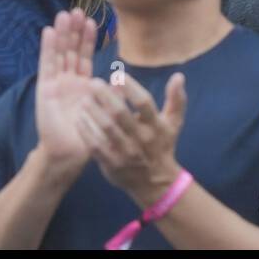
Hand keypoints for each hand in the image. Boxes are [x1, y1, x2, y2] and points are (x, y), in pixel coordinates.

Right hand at [34, 9, 98, 174]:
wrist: (69, 154)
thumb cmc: (89, 135)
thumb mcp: (105, 111)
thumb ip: (112, 94)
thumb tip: (122, 77)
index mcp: (83, 85)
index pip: (85, 57)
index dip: (88, 39)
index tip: (92, 20)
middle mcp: (68, 81)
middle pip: (71, 50)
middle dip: (74, 31)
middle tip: (77, 9)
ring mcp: (56, 83)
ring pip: (60, 53)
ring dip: (62, 34)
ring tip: (64, 14)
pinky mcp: (46, 88)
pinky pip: (47, 64)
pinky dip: (48, 47)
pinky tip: (50, 31)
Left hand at [78, 72, 186, 208]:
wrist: (155, 183)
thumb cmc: (163, 145)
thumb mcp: (173, 123)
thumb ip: (176, 99)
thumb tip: (179, 75)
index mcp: (156, 126)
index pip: (144, 102)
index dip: (131, 87)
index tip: (118, 75)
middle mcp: (141, 139)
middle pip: (120, 114)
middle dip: (105, 96)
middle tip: (94, 83)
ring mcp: (125, 152)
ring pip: (105, 128)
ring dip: (93, 111)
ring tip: (84, 99)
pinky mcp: (111, 164)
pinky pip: (95, 145)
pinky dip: (85, 130)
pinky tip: (79, 118)